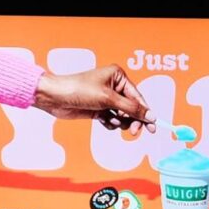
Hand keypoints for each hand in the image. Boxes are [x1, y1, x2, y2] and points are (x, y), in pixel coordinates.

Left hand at [33, 65, 154, 130]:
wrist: (55, 98)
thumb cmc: (79, 90)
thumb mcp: (108, 99)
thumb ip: (131, 108)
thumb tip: (150, 116)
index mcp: (118, 76)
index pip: (138, 97)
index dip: (146, 112)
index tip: (153, 126)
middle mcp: (114, 86)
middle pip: (132, 108)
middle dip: (132, 120)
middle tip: (133, 132)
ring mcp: (106, 98)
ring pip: (123, 115)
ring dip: (119, 121)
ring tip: (111, 120)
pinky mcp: (99, 109)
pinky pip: (113, 119)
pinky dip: (110, 123)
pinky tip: (102, 121)